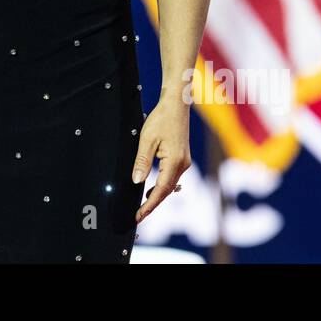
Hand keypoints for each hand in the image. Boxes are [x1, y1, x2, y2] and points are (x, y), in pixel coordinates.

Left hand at [131, 92, 191, 223]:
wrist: (176, 105)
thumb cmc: (162, 118)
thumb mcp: (147, 139)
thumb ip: (142, 161)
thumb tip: (136, 181)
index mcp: (174, 162)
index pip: (161, 190)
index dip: (149, 205)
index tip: (139, 216)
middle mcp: (183, 165)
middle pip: (167, 191)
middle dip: (152, 204)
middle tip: (138, 216)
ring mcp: (184, 162)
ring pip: (170, 185)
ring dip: (157, 195)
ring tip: (142, 205)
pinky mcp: (182, 158)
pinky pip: (172, 177)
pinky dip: (162, 185)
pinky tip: (152, 188)